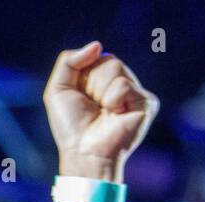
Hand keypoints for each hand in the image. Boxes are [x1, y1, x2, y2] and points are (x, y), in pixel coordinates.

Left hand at [43, 40, 159, 179]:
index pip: (97, 57)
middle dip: (91, 84)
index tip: (81, 99)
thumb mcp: (57, 90)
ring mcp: (136, 93)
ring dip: (100, 92)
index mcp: (104, 80)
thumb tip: (97, 45)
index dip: (83, 77)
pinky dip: (112, 100)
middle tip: (93, 108)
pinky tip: (114, 116)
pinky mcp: (147, 102)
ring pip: (115, 68)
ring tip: (103, 112)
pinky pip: (123, 85)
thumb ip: (68, 61)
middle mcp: (122, 84)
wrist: (83, 153)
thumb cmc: (71, 127)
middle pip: (107, 60)